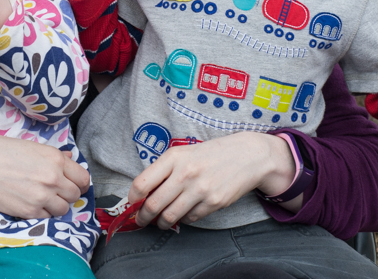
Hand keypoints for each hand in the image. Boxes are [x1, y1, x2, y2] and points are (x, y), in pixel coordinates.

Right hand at [0, 134, 89, 218]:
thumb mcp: (31, 146)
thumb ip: (54, 156)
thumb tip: (69, 160)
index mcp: (55, 159)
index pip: (83, 177)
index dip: (80, 182)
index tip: (74, 183)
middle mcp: (53, 179)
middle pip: (75, 195)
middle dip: (68, 193)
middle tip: (57, 190)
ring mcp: (42, 197)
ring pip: (63, 209)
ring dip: (57, 205)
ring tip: (44, 198)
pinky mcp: (29, 212)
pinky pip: (46, 217)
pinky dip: (43, 212)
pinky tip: (32, 202)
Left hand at [126, 132, 294, 229]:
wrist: (247, 155)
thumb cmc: (210, 154)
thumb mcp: (184, 153)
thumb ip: (163, 170)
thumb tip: (142, 194)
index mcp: (173, 158)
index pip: (142, 183)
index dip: (132, 198)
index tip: (131, 204)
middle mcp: (185, 174)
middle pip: (153, 205)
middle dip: (143, 217)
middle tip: (141, 220)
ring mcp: (200, 190)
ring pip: (170, 216)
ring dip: (161, 222)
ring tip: (160, 221)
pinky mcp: (214, 203)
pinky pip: (190, 218)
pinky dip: (184, 219)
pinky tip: (184, 212)